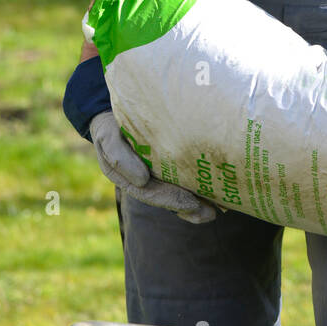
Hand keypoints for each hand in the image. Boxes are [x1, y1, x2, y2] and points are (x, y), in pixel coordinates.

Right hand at [89, 112, 216, 224]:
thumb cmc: (109, 125)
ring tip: (218, 209)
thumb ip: (119, 157)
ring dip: (198, 202)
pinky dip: (199, 186)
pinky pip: (184, 178)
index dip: (171, 200)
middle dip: (190, 207)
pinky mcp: (168, 164)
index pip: (152, 194)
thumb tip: (142, 180)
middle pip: (169, 199)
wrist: (111, 112)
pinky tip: (217, 192)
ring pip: (179, 192)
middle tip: (211, 213)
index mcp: (130, 180)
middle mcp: (145, 181)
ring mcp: (157, 174)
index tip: (191, 204)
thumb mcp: (108, 138)